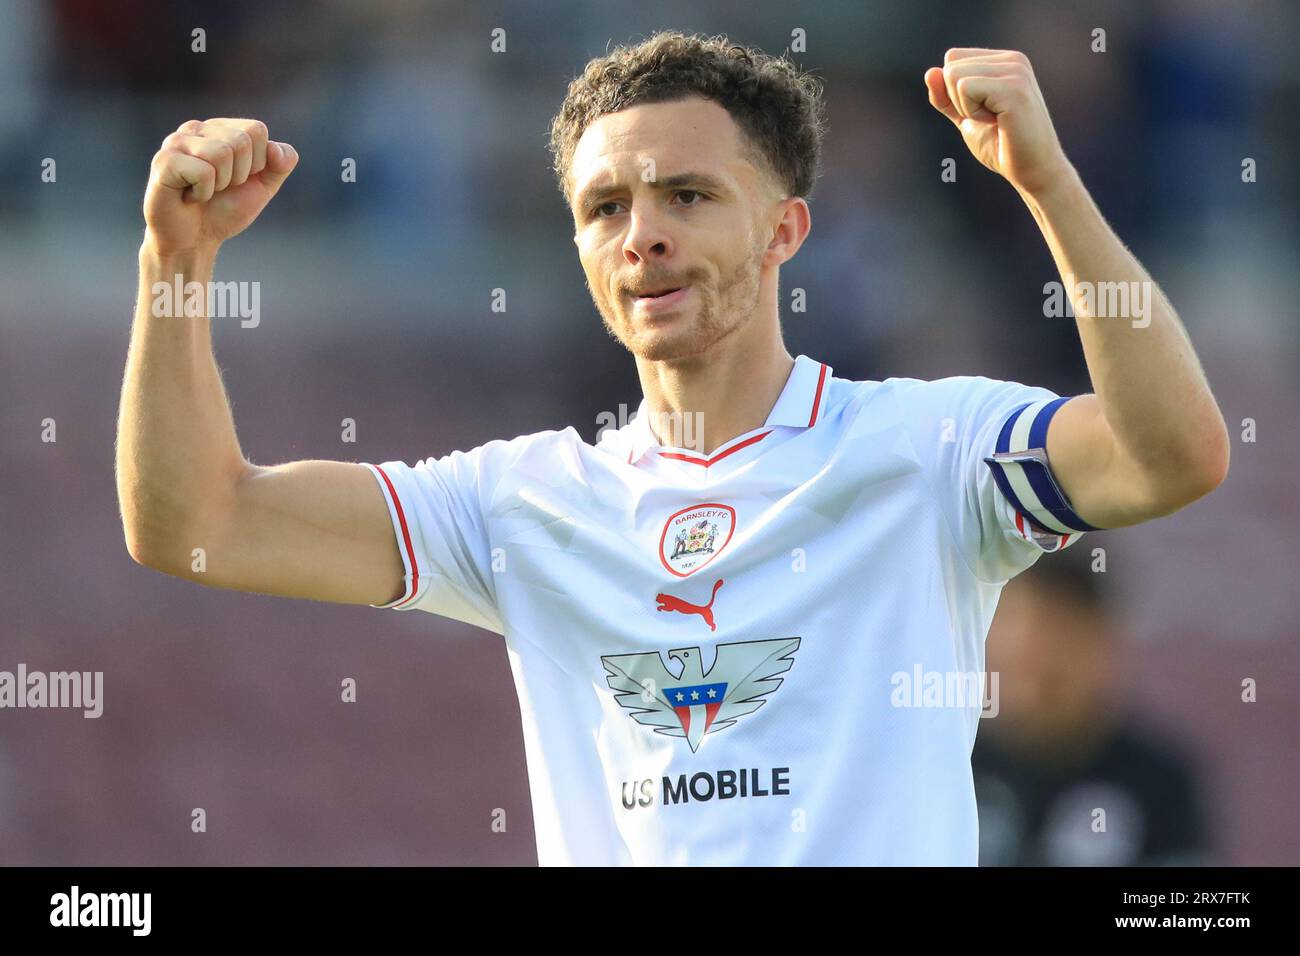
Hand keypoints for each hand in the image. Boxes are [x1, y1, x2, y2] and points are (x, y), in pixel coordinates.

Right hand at [142, 118, 297, 257]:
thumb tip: (277, 148)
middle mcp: (196, 128)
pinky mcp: (163, 161)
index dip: (257, 163)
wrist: (194, 240)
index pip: (257, 130)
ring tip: (204, 191)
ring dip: (220, 184)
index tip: (238, 179)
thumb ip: (280, 165)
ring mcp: (176, 142)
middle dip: (239, 175)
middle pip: (241, 140)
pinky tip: (189, 197)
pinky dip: (203, 193)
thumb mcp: (262, 187)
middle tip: (219, 188)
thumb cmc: (225, 210)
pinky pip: (203, 172)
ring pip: (222, 153)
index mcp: (220, 129)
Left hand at [924, 49, 1070, 197]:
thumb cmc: (1000, 145)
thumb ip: (945, 97)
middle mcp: (1013, 60)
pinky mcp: (1013, 88)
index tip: (982, 111)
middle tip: (989, 119)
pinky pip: (965, 88)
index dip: (953, 92)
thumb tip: (930, 72)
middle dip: (958, 101)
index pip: (952, 58)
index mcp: (1004, 61)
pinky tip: (997, 122)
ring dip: (965, 108)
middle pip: (950, 66)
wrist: (1031, 170)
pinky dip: (972, 113)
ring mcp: (1016, 71)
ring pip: (954, 76)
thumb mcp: (964, 117)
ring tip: (994, 120)